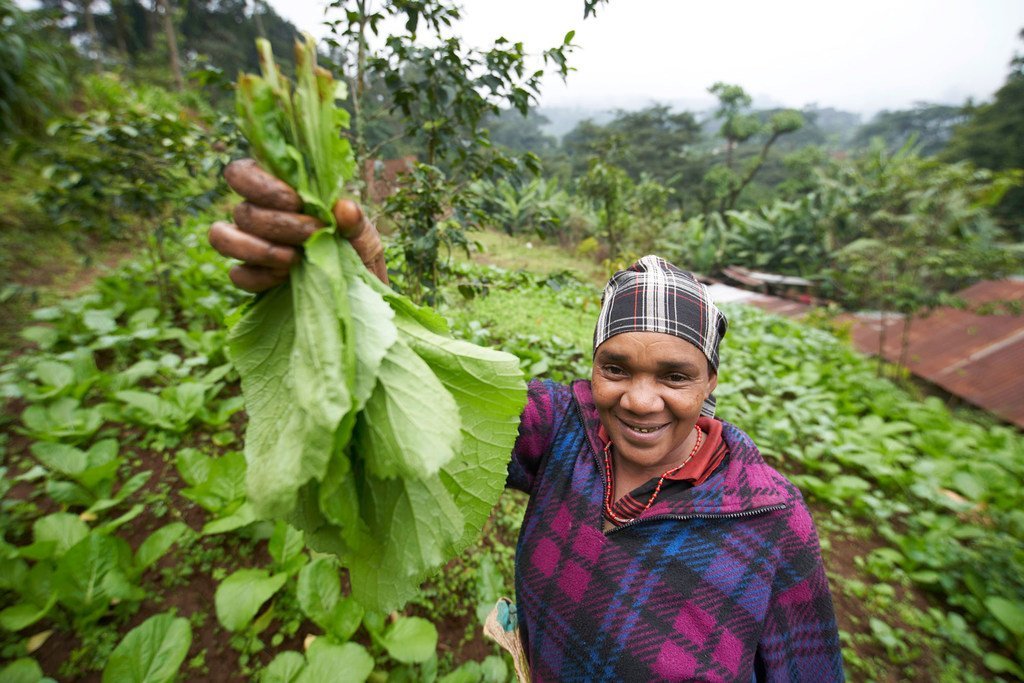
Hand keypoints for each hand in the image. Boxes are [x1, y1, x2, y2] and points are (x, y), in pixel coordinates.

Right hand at [208, 159, 387, 291]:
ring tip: (293, 260)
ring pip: (222, 237)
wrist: (361, 296)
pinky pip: (237, 275)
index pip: (244, 172)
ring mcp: (252, 246)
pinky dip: (259, 277)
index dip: (260, 185)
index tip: (295, 202)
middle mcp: (260, 215)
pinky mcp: (253, 277)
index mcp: (282, 192)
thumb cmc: (359, 255)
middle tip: (313, 234)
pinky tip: (286, 278)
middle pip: (241, 210)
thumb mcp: (366, 237)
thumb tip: (344, 208)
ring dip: (257, 249)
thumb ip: (356, 222)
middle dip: (278, 225)